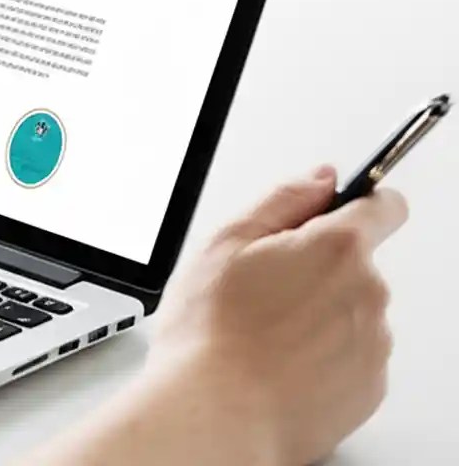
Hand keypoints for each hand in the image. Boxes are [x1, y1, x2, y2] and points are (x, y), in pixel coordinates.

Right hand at [29, 167, 407, 465]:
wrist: (214, 415)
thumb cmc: (211, 335)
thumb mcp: (225, 243)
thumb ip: (282, 200)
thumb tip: (319, 179)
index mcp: (336, 248)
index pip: (383, 206)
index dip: (358, 204)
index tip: (335, 214)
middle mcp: (368, 293)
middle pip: (357, 264)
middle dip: (318, 270)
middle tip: (263, 290)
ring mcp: (373, 344)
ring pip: (353, 313)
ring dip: (320, 316)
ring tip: (264, 336)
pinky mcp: (368, 387)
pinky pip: (352, 358)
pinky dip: (323, 358)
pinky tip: (279, 364)